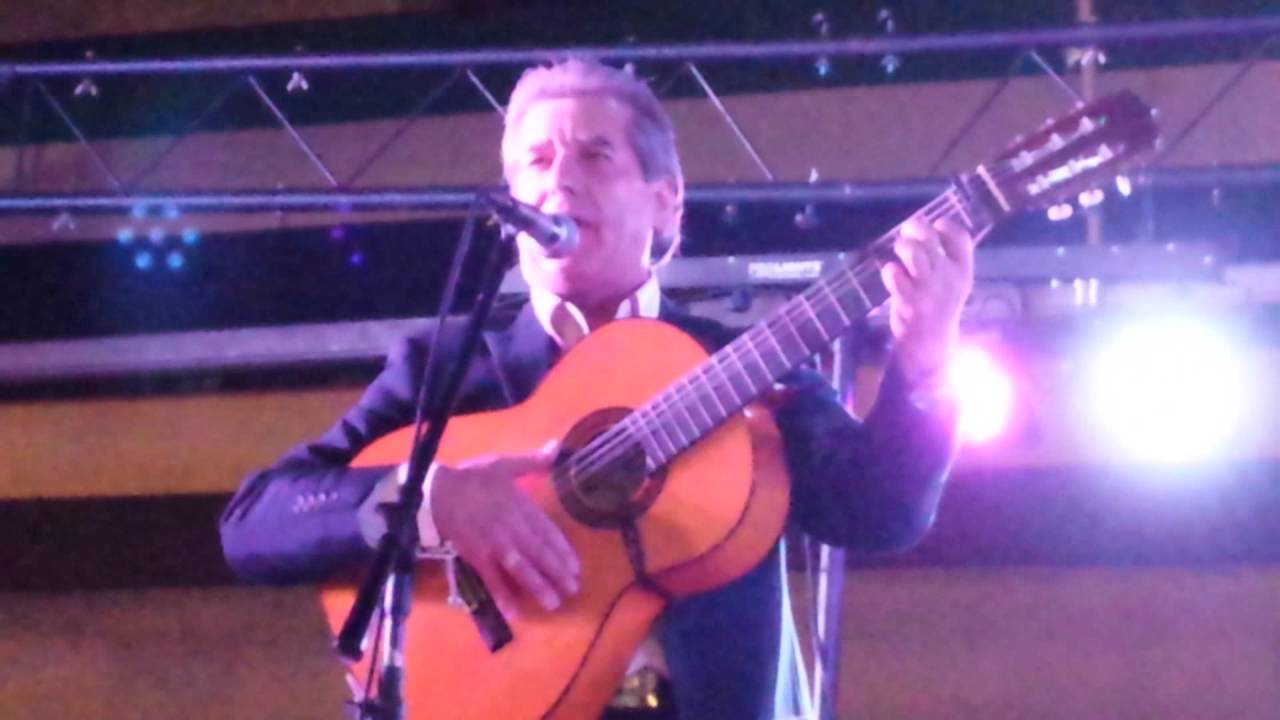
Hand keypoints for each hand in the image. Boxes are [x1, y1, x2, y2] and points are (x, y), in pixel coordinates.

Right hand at [430, 440, 579, 616]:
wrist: (437, 492)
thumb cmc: (471, 478)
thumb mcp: (504, 464)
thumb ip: (533, 461)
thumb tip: (557, 447)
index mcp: (521, 506)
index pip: (548, 532)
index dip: (563, 551)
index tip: (576, 566)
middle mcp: (512, 528)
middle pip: (539, 554)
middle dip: (557, 573)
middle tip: (573, 589)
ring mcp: (495, 545)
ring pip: (521, 569)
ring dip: (538, 587)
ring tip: (554, 603)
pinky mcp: (477, 557)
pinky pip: (493, 579)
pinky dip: (504, 595)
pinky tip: (515, 611)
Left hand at [880, 216, 975, 384]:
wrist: (931, 343)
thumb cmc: (939, 306)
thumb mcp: (953, 282)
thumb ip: (945, 258)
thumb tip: (923, 226)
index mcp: (963, 271)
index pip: (960, 236)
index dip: (944, 225)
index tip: (935, 228)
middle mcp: (948, 277)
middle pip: (929, 237)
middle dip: (914, 228)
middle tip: (907, 233)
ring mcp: (927, 289)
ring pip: (912, 252)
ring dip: (902, 246)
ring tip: (899, 253)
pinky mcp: (907, 301)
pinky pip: (893, 273)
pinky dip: (890, 271)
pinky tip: (893, 276)